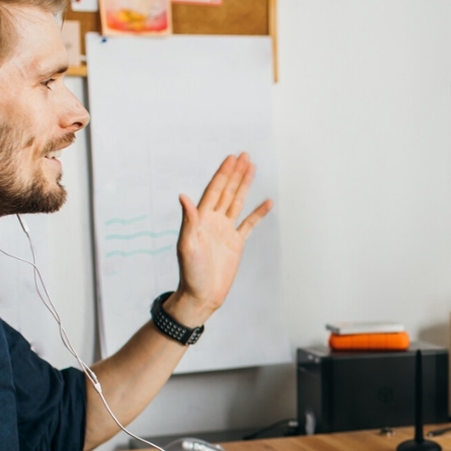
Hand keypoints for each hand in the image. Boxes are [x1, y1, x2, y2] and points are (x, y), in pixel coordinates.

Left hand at [168, 153, 273, 326]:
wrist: (202, 295)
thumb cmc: (190, 273)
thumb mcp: (187, 246)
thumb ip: (188, 220)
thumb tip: (183, 196)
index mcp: (201, 219)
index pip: (214, 190)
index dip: (223, 174)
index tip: (231, 159)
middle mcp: (214, 221)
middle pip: (227, 191)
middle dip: (235, 173)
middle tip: (244, 155)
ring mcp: (226, 230)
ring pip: (237, 202)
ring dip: (244, 185)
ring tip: (252, 168)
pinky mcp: (236, 243)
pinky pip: (250, 224)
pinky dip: (258, 212)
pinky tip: (267, 202)